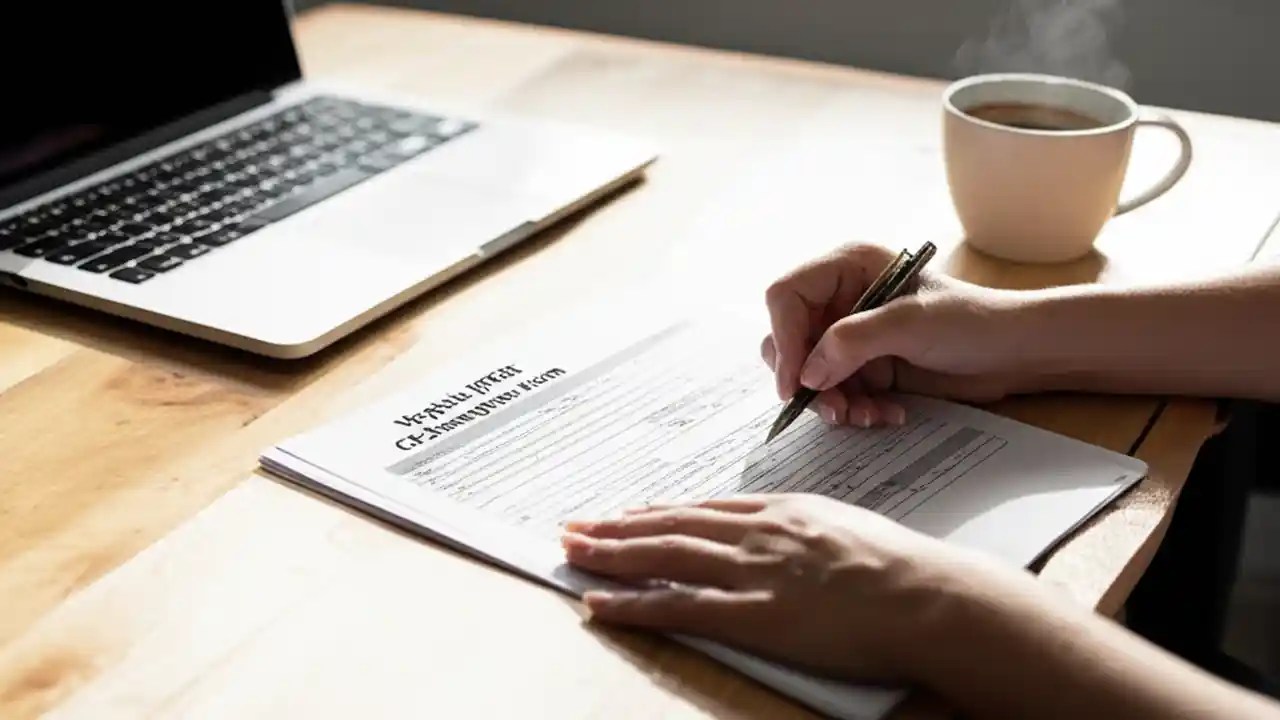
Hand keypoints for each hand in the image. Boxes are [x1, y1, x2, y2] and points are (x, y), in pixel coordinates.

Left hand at [561, 494, 1012, 682]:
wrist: (928, 595)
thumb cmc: (901, 566)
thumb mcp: (846, 528)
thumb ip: (805, 529)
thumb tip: (784, 535)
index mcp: (782, 510)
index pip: (702, 508)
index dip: (656, 512)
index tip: (625, 513)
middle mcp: (758, 533)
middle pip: (671, 524)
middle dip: (616, 526)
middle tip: (574, 525)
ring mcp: (754, 572)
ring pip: (665, 555)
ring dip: (611, 553)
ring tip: (572, 551)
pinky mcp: (756, 616)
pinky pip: (680, 607)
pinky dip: (634, 603)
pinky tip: (600, 602)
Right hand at [763, 242, 1039, 426]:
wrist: (1016, 353)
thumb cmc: (973, 321)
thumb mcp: (910, 325)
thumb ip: (852, 342)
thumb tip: (806, 374)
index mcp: (848, 266)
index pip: (786, 297)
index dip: (784, 339)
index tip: (795, 384)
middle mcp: (842, 296)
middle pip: (790, 338)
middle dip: (808, 379)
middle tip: (832, 410)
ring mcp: (852, 333)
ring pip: (810, 372)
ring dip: (833, 401)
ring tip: (864, 417)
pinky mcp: (865, 365)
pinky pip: (836, 391)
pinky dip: (855, 408)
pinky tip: (885, 415)